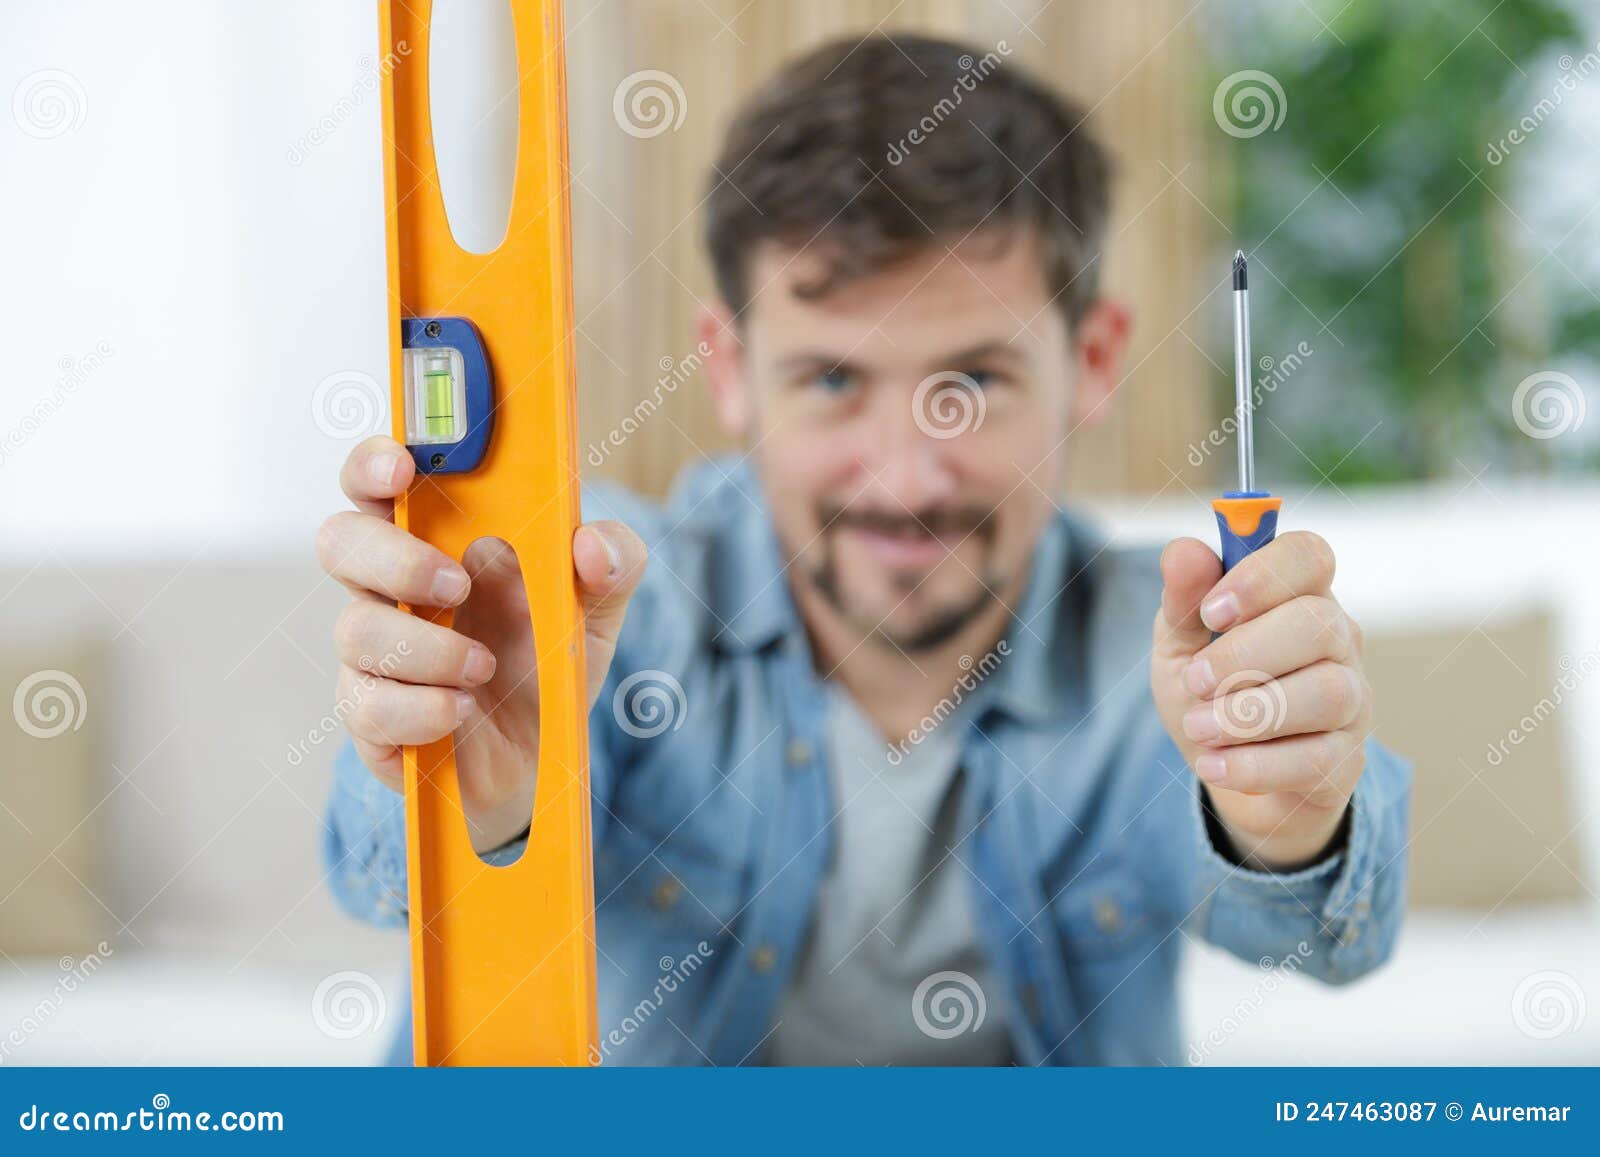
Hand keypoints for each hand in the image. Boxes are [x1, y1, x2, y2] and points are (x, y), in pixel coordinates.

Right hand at [315, 435, 646, 852]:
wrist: (541, 754)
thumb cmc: (548, 657)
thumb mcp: (597, 606)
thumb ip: (614, 561)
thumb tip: (593, 546)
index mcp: (437, 536)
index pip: (379, 479)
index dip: (376, 463)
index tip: (402, 468)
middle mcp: (391, 585)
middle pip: (340, 540)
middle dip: (396, 560)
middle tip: (458, 585)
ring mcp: (372, 651)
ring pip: (356, 630)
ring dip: (430, 649)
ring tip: (485, 666)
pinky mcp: (369, 715)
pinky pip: (367, 705)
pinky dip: (423, 708)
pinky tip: (463, 710)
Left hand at [1150, 532, 1369, 870]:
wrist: (1220, 765)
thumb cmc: (1205, 688)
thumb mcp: (1179, 640)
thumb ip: (1182, 598)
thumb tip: (1183, 551)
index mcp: (1297, 594)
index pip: (1308, 556)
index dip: (1262, 576)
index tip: (1212, 611)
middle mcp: (1338, 641)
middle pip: (1319, 624)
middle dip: (1246, 653)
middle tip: (1196, 680)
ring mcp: (1351, 701)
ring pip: (1328, 693)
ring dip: (1249, 714)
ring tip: (1198, 727)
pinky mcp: (1346, 760)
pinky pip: (1317, 761)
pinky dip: (1254, 765)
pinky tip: (1212, 764)